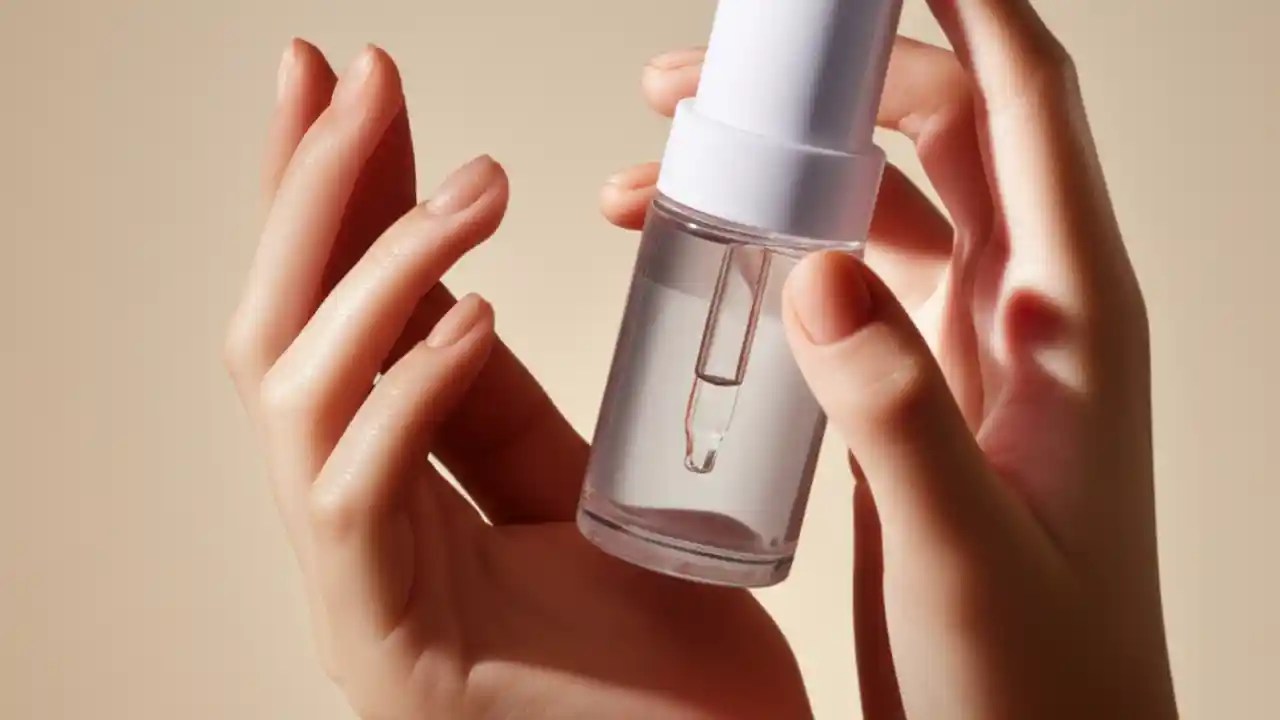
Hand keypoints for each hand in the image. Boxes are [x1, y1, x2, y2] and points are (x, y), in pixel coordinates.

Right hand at [224, 42, 811, 719]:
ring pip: (297, 403)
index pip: (334, 321)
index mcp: (393, 501)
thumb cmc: (668, 667)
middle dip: (310, 197)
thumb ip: (499, 411)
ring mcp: (361, 598)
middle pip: (281, 340)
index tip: (345, 87)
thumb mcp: (580, 499)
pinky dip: (406, 391)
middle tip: (349, 80)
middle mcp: (354, 540)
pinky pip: (362, 498)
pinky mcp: (392, 653)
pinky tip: (470, 317)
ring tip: (467, 188)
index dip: (330, 200)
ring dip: (372, 271)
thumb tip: (456, 286)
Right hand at [602, 2, 1176, 717]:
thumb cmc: (1041, 679)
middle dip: (822, 87)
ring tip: (662, 169)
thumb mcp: (964, 551)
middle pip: (934, 134)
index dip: (966, 4)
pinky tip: (703, 266)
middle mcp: (1024, 314)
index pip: (1027, 105)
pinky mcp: (915, 395)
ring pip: (875, 207)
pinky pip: (844, 284)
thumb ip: (895, 409)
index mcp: (1069, 320)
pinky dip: (772, 254)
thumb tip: (815, 272)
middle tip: (701, 83)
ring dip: (780, 171)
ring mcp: (967, 352)